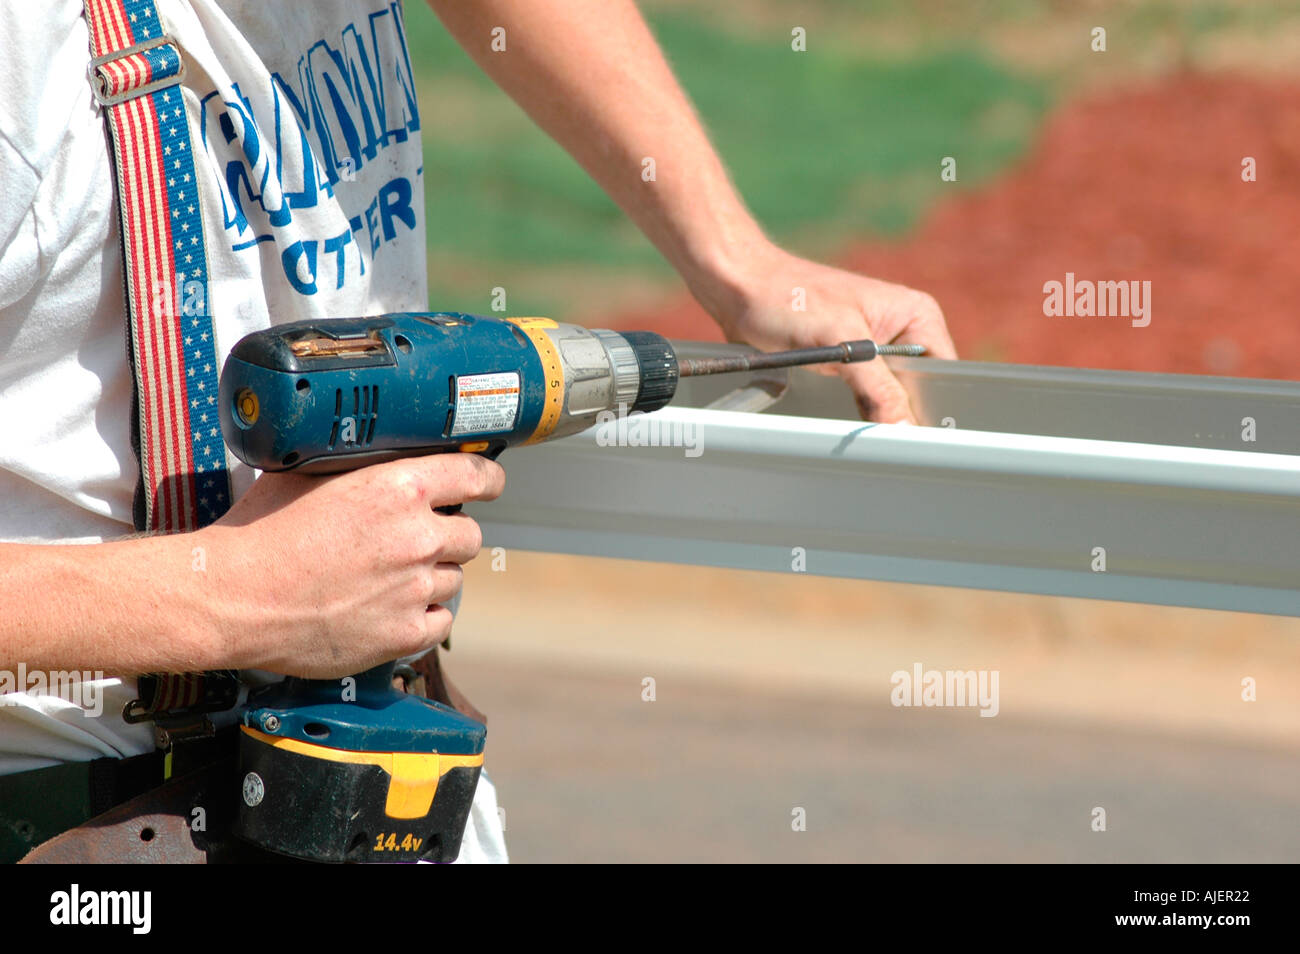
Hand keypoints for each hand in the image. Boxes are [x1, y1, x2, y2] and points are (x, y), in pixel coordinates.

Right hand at [195, 453, 503, 677]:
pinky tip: (390, 609)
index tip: (489, 486)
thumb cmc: (261, 533)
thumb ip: (360, 466)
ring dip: (431, 577)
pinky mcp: (403, 633)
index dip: (487, 482)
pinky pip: (440, 620)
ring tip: (387, 579)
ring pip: (454, 579)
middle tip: (413, 542)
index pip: (475, 477)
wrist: (232, 597)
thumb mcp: (309, 474)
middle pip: (469, 535)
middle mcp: (416, 537)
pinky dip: (423, 615)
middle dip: (447, 536)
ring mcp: (413, 588)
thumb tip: (383, 455)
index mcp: (398, 488)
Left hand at [694, 244, 956, 422]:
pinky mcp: (849, 363)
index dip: (930, 410)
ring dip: (876, 417)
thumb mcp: (839, 344)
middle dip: (900, 417)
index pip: (943, 378)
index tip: (916, 441)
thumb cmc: (786, 299)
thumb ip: (878, 388)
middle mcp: (903, 332)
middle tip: (884, 443)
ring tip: (863, 435)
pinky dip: (856, 413)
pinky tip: (846, 426)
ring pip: (890, 400)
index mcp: (917, 316)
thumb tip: (905, 429)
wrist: (738, 287)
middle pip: (918, 393)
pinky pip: (864, 399)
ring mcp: (876, 350)